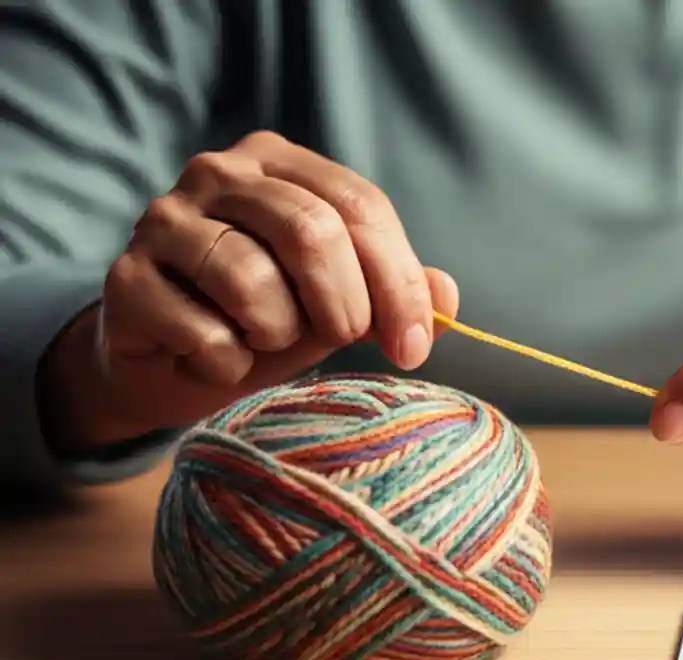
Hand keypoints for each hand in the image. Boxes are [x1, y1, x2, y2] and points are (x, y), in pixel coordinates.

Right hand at [40, 130, 458, 451]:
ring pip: (252, 281)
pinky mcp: (125, 278)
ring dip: (279, 335)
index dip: (398, 280)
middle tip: (345, 341)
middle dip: (346, 305)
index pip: (361, 205)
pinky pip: (204, 332)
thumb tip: (447, 297)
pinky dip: (229, 363)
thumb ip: (394, 291)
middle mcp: (218, 173)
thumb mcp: (341, 302)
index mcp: (280, 161)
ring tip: (266, 341)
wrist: (169, 364)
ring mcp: (163, 219)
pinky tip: (219, 358)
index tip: (415, 345)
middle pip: (311, 231)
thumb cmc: (267, 320)